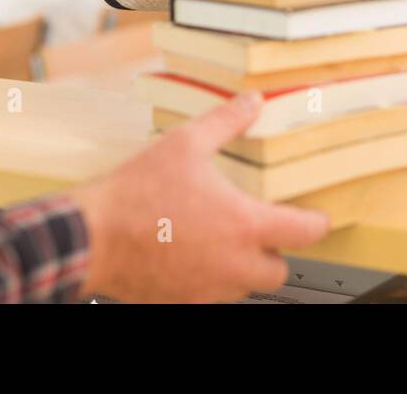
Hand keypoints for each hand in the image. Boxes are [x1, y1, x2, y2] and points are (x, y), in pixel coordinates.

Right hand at [71, 93, 329, 301]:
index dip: (315, 223)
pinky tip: (191, 257)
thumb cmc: (136, 195)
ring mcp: (209, 290)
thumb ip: (225, 122)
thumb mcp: (185, 144)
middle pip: (279, 270)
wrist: (91, 237)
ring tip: (218, 240)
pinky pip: (211, 297)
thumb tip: (252, 102)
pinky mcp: (184, 303)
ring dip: (241, 267)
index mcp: (244, 225)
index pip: (306, 233)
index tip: (313, 216)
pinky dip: (210, 281)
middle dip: (273, 251)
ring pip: (245, 287)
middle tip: (256, 228)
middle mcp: (234, 265)